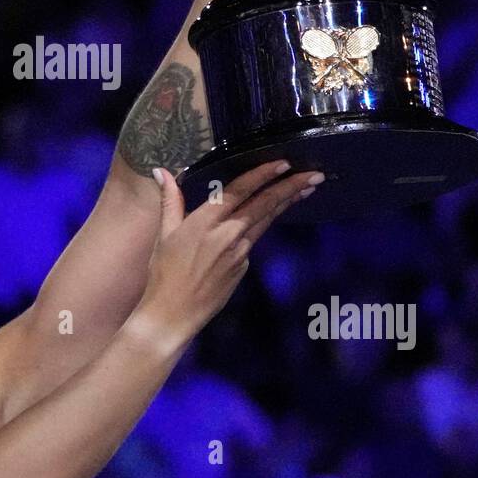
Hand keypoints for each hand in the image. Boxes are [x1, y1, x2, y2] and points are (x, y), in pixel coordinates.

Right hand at [135, 160, 322, 341]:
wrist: (173, 314)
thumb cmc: (163, 273)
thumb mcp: (164, 234)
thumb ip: (170, 200)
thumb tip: (162, 172)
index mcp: (205, 222)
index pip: (239, 191)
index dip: (263, 175)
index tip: (284, 163)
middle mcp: (228, 235)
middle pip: (264, 205)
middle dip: (291, 187)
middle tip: (315, 174)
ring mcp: (240, 253)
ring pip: (265, 222)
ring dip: (286, 203)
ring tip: (307, 189)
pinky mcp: (243, 268)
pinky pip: (253, 240)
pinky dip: (263, 225)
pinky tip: (269, 217)